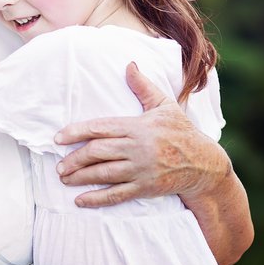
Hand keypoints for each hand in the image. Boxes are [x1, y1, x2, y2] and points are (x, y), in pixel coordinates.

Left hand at [54, 62, 229, 207]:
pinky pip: (117, 195)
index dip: (76, 132)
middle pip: (98, 152)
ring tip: (63, 178)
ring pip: (104, 174)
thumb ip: (143, 87)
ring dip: (81, 177)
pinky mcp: (146, 188)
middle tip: (59, 164)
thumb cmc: (180, 131)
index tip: (58, 138)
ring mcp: (141, 170)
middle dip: (75, 158)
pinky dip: (97, 199)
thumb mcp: (165, 106)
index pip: (100, 128)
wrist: (205, 164)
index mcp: (138, 127)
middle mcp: (137, 148)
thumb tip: (129, 64)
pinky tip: (80, 200)